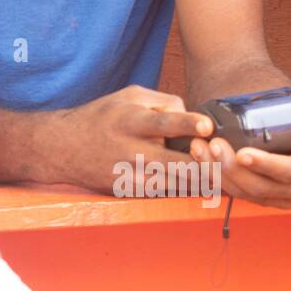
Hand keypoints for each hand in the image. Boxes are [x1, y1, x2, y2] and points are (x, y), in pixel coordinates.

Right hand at [71, 85, 214, 192]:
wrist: (64, 148)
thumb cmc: (103, 117)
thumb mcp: (128, 96)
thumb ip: (163, 101)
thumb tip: (194, 118)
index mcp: (131, 121)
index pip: (162, 122)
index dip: (187, 124)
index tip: (207, 127)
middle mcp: (130, 150)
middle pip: (176, 162)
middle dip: (205, 164)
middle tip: (226, 161)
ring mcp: (129, 175)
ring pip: (175, 183)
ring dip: (200, 180)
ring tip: (221, 176)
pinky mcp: (129, 191)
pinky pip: (165, 193)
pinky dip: (184, 189)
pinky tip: (199, 184)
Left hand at [188, 87, 290, 208]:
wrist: (288, 121)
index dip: (266, 166)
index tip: (241, 152)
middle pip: (264, 187)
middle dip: (234, 170)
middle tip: (212, 145)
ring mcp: (284, 196)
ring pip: (246, 194)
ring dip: (219, 174)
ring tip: (201, 147)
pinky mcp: (264, 198)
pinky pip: (238, 194)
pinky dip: (216, 179)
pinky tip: (201, 159)